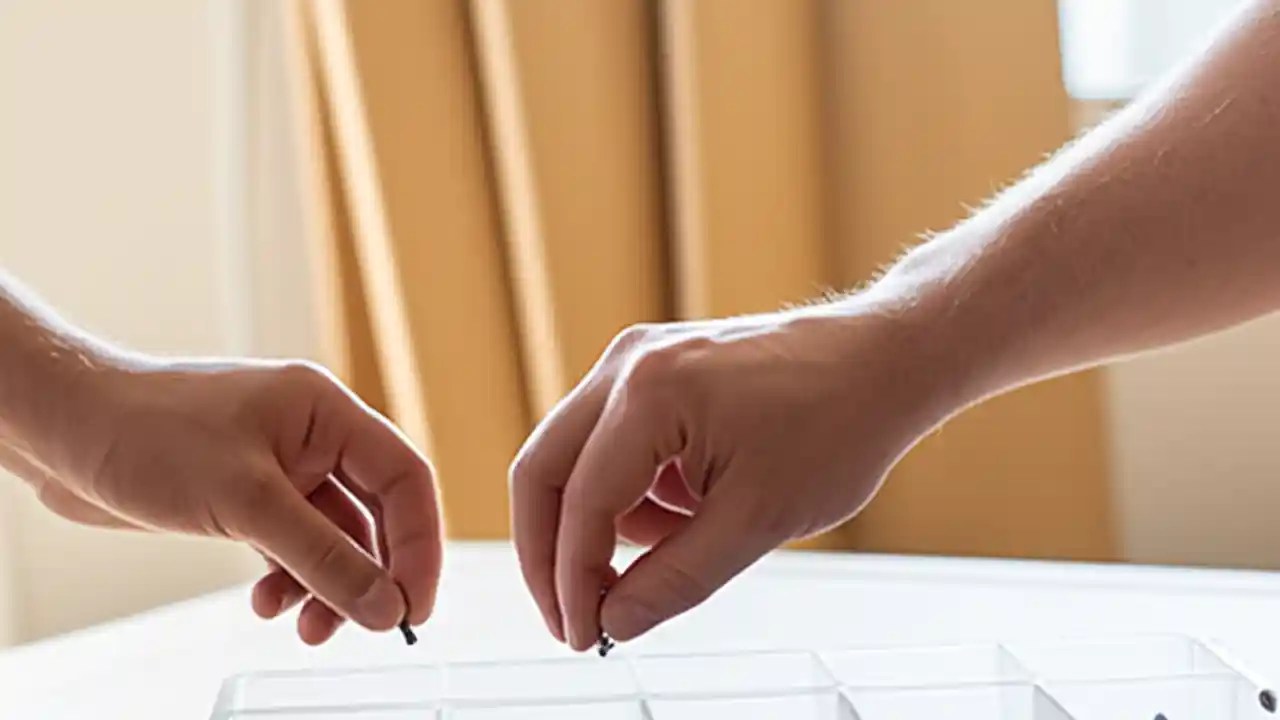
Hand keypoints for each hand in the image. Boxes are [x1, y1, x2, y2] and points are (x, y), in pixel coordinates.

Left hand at [12, 358, 440, 644]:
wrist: (63, 426)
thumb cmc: (146, 433)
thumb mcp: (246, 502)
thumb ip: (321, 557)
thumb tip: (383, 606)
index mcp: (326, 412)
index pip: (404, 478)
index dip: (419, 544)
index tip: (412, 604)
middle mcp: (311, 437)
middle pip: (374, 513)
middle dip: (372, 573)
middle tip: (373, 625)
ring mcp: (279, 467)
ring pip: (332, 537)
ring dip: (327, 586)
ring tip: (307, 628)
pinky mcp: (246, 497)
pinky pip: (292, 545)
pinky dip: (290, 579)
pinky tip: (268, 603)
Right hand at [511, 297, 961, 649]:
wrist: (885, 362)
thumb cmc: (840, 423)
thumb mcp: (759, 521)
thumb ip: (677, 578)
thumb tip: (613, 621)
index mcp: (650, 393)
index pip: (580, 504)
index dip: (573, 582)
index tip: (584, 635)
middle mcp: (629, 363)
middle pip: (544, 471)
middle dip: (553, 554)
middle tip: (573, 616)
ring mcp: (638, 359)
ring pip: (576, 459)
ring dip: (611, 520)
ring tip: (690, 538)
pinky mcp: (656, 368)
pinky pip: (613, 442)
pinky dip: (637, 491)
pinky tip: (697, 503)